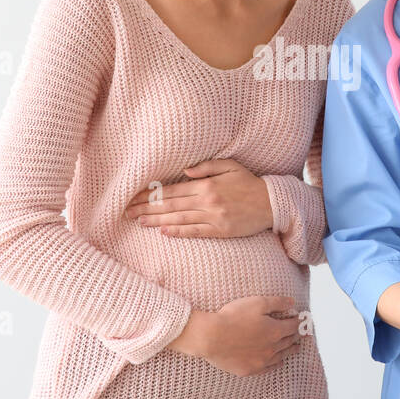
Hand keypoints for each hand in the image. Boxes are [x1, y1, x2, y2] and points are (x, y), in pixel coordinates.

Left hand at [124, 159, 273, 238]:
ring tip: (140, 221)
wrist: (271, 203)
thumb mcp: (230, 166)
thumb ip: (207, 167)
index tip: (135, 196)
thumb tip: (184, 171)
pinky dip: (178, 232)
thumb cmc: (249, 182)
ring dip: (157, 221)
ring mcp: (213, 217)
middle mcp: (207, 201)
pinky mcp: (220, 230)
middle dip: (147, 208)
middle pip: (171, 205)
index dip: (152, 194)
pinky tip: (164, 232)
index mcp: (207, 184)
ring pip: (179, 219)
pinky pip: (195, 231)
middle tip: (128, 212)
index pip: (172, 190)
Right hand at [169, 295, 301, 376]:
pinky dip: (276, 364)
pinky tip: (278, 362)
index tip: (302, 320)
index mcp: (275, 331)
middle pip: (289, 342)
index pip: (293, 326)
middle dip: (296, 336)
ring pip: (281, 356)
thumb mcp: (257, 303)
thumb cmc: (232, 317)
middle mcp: (272, 348)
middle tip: (301, 334)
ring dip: (289, 350)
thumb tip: (293, 303)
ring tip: (295, 348)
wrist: (211, 337)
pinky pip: (268, 368)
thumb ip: (277, 303)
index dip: (298, 322)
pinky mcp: (250, 369)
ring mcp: (261, 361)